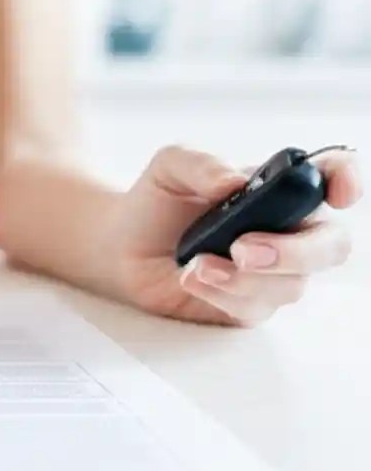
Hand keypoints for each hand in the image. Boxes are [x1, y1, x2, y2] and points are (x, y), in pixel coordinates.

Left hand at [110, 145, 361, 326]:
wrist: (123, 245)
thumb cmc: (157, 200)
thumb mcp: (171, 166)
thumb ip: (200, 163)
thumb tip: (231, 182)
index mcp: (282, 187)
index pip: (335, 176)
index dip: (348, 180)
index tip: (339, 192)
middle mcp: (289, 229)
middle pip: (332, 245)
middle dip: (296, 252)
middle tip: (244, 249)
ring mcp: (274, 271)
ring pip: (292, 284)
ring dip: (244, 278)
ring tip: (196, 264)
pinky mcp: (249, 303)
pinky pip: (255, 307)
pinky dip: (222, 294)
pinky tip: (191, 278)